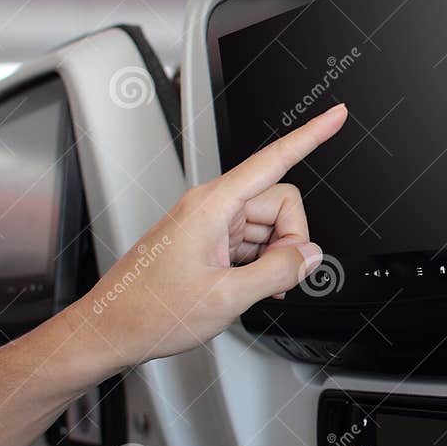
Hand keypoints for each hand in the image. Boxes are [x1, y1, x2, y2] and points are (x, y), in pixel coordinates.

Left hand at [65, 103, 347, 369]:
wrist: (110, 329)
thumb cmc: (149, 311)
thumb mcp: (226, 297)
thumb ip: (277, 271)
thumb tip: (309, 255)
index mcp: (213, 205)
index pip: (275, 159)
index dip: (311, 135)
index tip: (335, 116)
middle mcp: (212, 207)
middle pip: (279, 202)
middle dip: (290, 238)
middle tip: (276, 275)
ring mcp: (209, 224)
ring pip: (268, 224)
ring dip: (273, 255)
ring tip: (251, 287)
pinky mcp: (208, 241)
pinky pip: (252, 240)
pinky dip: (261, 262)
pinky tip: (251, 286)